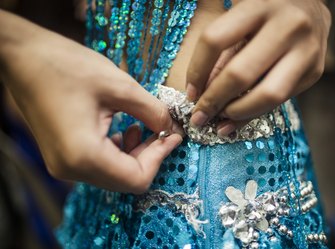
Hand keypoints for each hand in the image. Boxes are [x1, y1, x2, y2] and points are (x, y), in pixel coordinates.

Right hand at [0, 10, 181, 193]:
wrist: (22, 57)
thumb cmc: (66, 66)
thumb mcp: (120, 86)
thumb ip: (153, 112)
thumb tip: (173, 127)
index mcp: (84, 156)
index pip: (137, 179)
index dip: (161, 158)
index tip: (174, 135)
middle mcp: (71, 170)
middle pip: (125, 179)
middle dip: (150, 155)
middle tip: (163, 129)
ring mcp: (64, 165)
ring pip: (114, 173)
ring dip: (134, 154)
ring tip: (139, 126)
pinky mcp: (63, 156)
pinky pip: (99, 164)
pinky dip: (118, 151)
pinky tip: (122, 129)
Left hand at [186, 0, 330, 135]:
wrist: (311, 6)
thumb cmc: (264, 11)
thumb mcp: (239, 15)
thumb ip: (221, 48)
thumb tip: (202, 92)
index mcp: (259, 4)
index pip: (215, 41)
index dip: (196, 71)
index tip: (190, 93)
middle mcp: (288, 25)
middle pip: (240, 74)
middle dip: (214, 101)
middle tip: (199, 117)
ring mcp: (307, 50)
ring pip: (267, 95)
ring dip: (237, 113)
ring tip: (220, 120)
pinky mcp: (315, 71)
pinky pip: (281, 101)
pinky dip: (255, 114)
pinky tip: (237, 119)